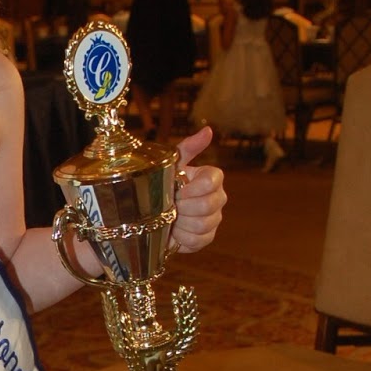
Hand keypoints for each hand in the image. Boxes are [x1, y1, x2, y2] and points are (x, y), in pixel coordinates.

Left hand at [171, 126, 225, 254]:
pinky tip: (173, 230)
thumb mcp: (171, 165)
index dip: (193, 188)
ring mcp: (214, 219)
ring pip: (203, 224)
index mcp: (211, 178)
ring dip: (180, 222)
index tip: (177, 189)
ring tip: (170, 217)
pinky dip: (181, 236)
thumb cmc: (162, 185)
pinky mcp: (206, 238)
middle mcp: (218, 198)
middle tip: (170, 205)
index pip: (214, 181)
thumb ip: (189, 148)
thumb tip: (208, 130)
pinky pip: (198, 240)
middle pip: (208, 205)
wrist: (152, 214)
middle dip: (184, 206)